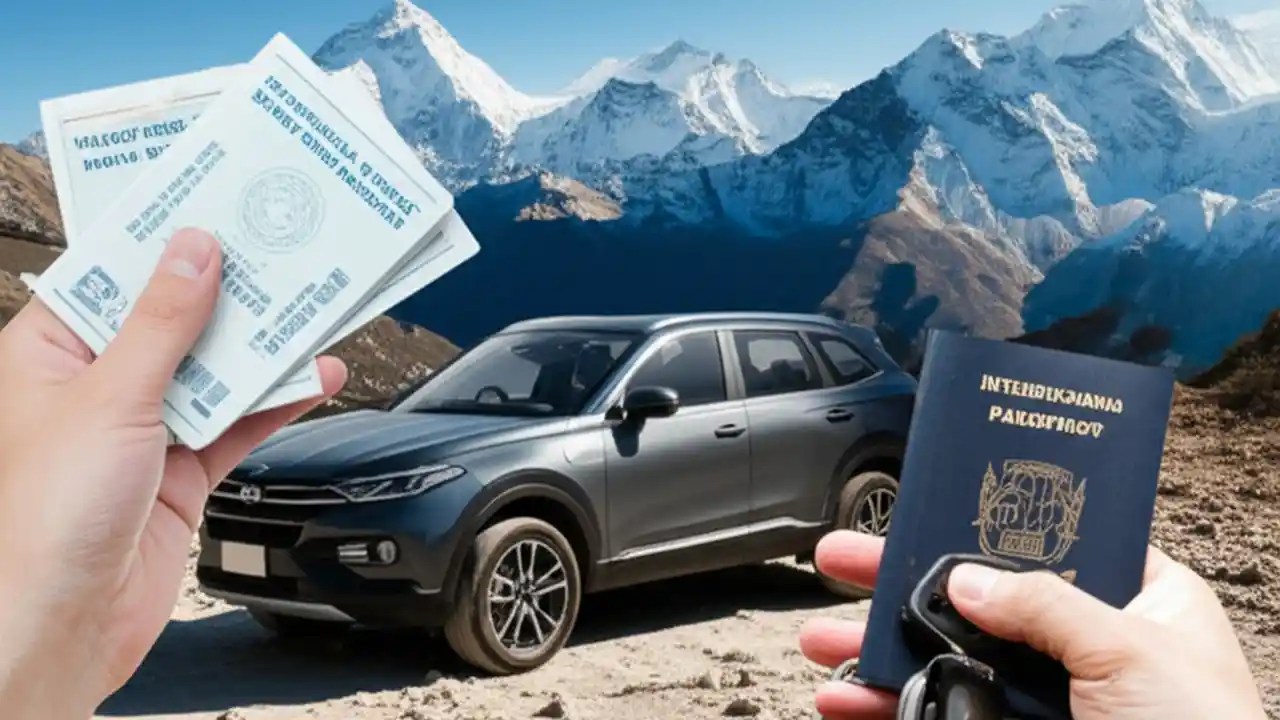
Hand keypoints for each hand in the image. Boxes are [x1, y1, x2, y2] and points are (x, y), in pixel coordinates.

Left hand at [0, 229, 345, 719]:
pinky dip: (277, 402)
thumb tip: (192, 253)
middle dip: (228, 291)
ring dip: (262, 346)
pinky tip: (311, 377)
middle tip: (277, 249)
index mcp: (52, 354)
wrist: (70, 624)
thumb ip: (162, 325)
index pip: (113, 277)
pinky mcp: (184, 466)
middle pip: (175, 319)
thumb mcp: (110, 399)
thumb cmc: (46, 520)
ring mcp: (145, 426)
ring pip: (215, 368)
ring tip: (310, 305)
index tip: (211, 204)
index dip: (161, 240)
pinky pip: (239, 420)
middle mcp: (99, 385)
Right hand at [799, 530, 1266, 718]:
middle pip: (978, 598)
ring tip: (824, 642)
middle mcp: (1089, 646)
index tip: (929, 509)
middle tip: (845, 562)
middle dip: (904, 583)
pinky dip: (893, 706)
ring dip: (882, 650)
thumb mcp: (1131, 649)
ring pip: (951, 660)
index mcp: (1140, 600)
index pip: (1051, 543)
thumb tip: (966, 579)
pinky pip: (946, 713)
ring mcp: (1049, 698)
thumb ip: (1044, 604)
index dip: (987, 526)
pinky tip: (851, 700)